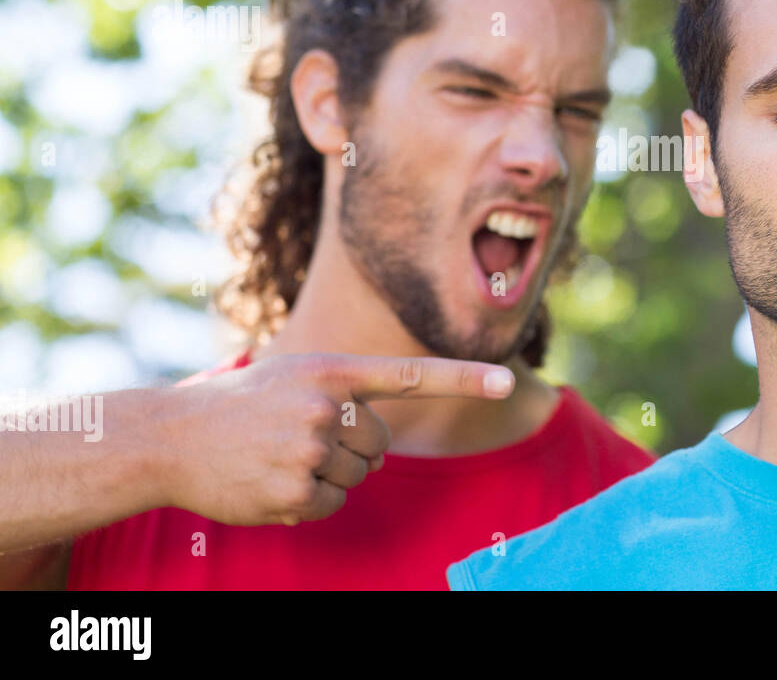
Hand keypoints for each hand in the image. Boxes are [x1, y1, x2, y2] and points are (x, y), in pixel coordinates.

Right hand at [159, 353, 514, 526]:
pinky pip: (333, 503)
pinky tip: (273, 481)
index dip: (465, 378)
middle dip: (349, 447)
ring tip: (280, 456)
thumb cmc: (242, 404)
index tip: (508, 381)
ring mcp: (311, 450)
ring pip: (359, 476)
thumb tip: (380, 440)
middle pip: (379, 444)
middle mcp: (327, 407)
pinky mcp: (295, 490)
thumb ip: (344, 390)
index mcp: (333, 370)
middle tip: (298, 436)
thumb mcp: (295, 374)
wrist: (171, 437)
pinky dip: (310, 500)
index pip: (412, 374)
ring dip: (328, 474)